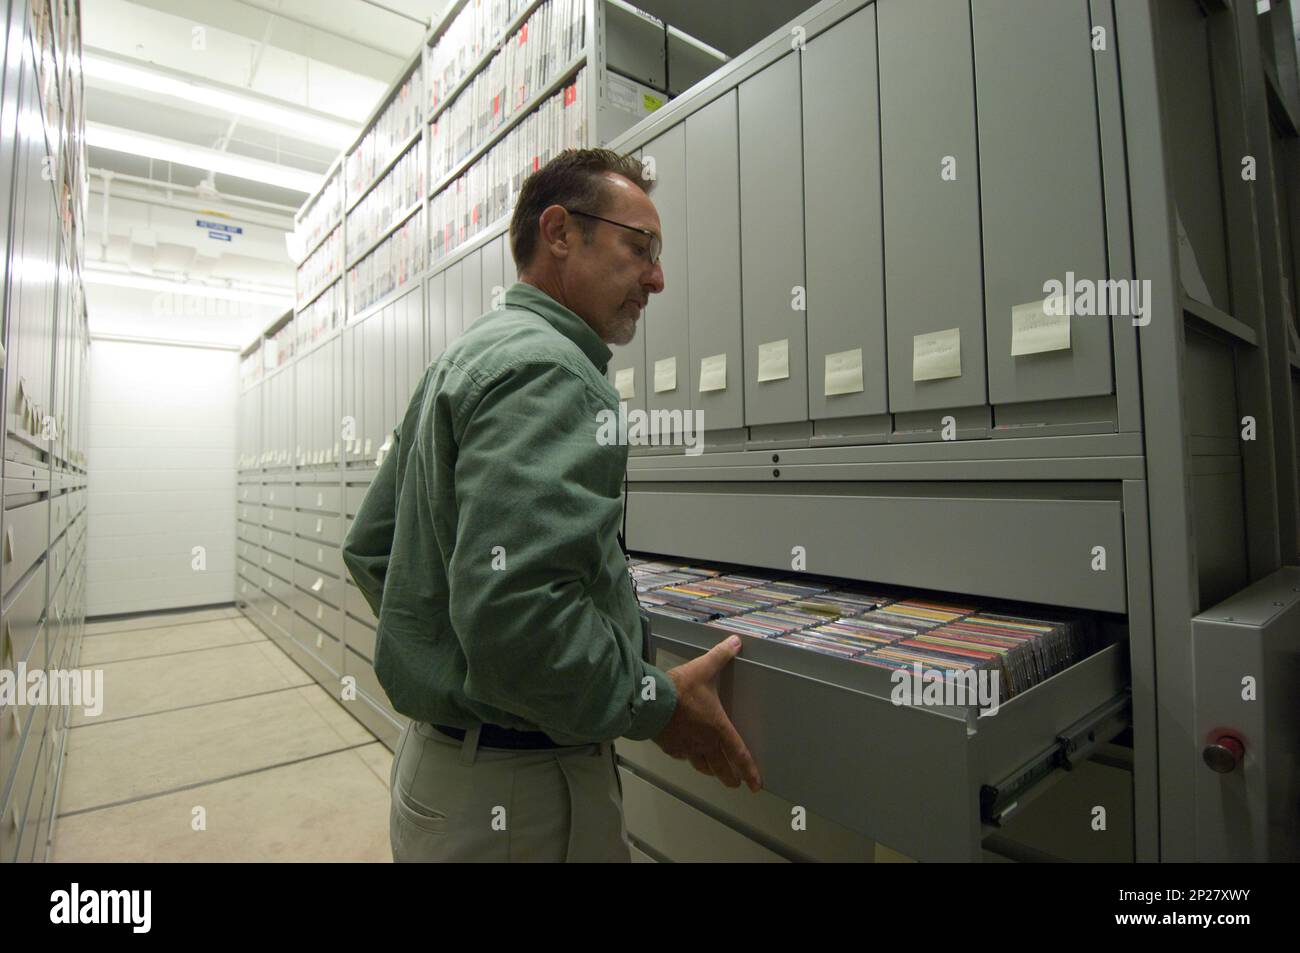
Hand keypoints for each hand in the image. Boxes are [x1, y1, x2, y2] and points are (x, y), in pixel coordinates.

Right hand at [653, 635, 760, 790]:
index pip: (739, 754)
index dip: (749, 771)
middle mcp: (705, 743)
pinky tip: (687, 754)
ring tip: (714, 772)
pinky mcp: (670, 747)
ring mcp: (686, 748)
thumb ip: (721, 655)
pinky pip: (682, 756)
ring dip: (711, 770)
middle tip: (736, 784)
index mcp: (718, 728)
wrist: (650, 701)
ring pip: (702, 765)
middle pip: (721, 768)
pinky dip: (688, 757)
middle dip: (731, 777)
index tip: (756, 785)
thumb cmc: (681, 688)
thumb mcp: (704, 668)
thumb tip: (737, 641)